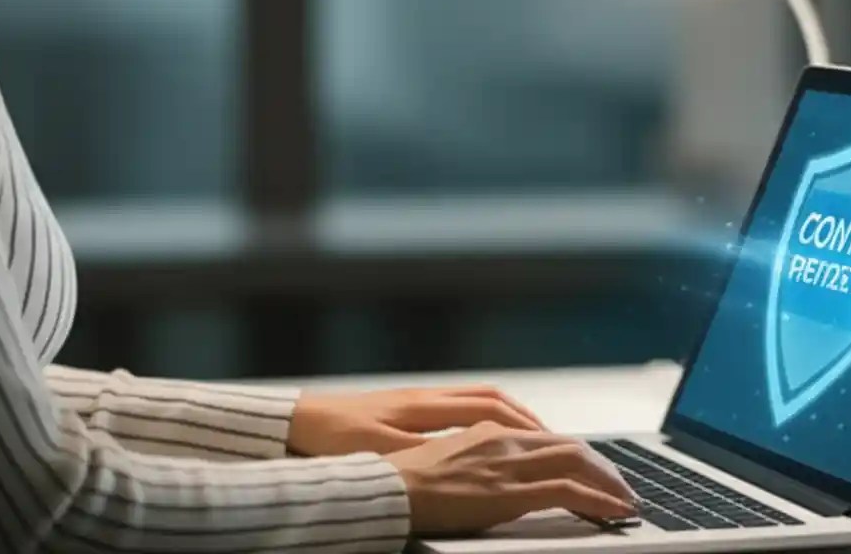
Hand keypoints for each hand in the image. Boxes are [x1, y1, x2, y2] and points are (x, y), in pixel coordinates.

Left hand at [288, 385, 546, 456]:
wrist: (294, 419)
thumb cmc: (330, 435)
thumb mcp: (376, 450)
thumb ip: (419, 451)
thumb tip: (459, 454)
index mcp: (423, 406)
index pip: (488, 409)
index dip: (523, 425)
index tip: (551, 441)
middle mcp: (426, 395)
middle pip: (491, 398)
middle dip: (527, 417)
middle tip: (556, 438)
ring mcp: (417, 397)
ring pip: (477, 397)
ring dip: (509, 413)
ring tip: (531, 434)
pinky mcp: (405, 404)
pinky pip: (459, 403)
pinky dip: (485, 414)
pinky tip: (487, 433)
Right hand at [383, 421, 636, 534]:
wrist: (385, 490)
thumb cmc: (407, 481)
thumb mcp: (451, 459)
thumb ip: (483, 461)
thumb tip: (502, 476)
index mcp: (491, 431)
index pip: (551, 439)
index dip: (581, 456)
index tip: (596, 470)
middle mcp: (505, 440)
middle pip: (572, 447)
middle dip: (603, 467)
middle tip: (621, 486)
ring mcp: (509, 465)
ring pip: (578, 463)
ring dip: (609, 483)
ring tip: (625, 501)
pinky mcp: (509, 492)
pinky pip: (568, 492)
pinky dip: (599, 500)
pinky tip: (614, 512)